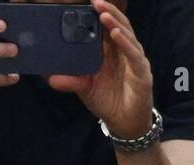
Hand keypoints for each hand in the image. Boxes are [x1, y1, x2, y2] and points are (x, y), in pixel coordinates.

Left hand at [50, 1, 154, 138]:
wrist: (124, 123)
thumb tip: (50, 78)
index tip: (87, 2)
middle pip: (119, 25)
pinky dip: (126, 44)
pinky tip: (116, 34)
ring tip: (103, 14)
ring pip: (128, 36)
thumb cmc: (108, 101)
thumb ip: (71, 81)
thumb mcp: (85, 89)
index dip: (99, 14)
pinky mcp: (142, 74)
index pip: (106, 27)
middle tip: (95, 1)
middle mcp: (124, 52)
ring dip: (116, 23)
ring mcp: (134, 61)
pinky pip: (134, 56)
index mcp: (110, 52)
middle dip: (108, 12)